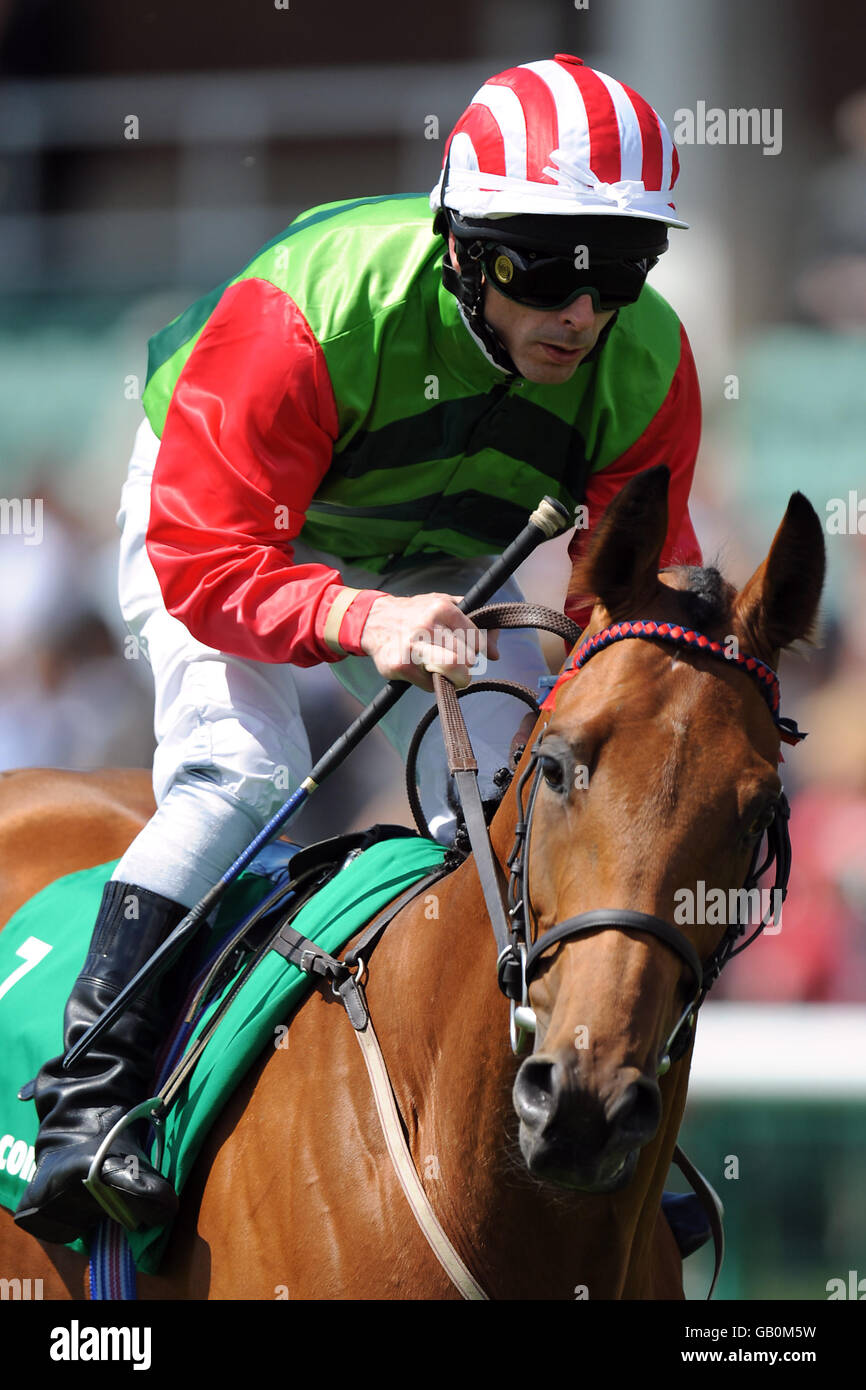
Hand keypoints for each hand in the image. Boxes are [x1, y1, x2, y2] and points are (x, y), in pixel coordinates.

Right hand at [359, 592, 499, 691]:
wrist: (374, 620)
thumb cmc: (416, 614)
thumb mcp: (445, 607)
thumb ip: (475, 624)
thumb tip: (495, 653)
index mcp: (442, 609)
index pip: (476, 640)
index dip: (476, 649)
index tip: (469, 650)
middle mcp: (428, 626)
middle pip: (467, 658)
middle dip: (467, 666)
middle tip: (459, 664)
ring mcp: (413, 647)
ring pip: (452, 671)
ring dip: (455, 678)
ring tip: (448, 673)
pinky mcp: (401, 665)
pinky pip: (430, 684)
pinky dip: (432, 682)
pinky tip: (424, 670)